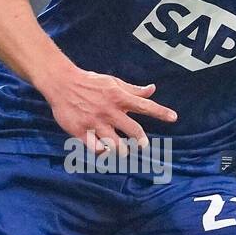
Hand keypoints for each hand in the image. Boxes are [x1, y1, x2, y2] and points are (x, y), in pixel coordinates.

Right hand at [41, 64, 177, 153]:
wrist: (61, 83)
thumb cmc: (90, 82)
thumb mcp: (113, 82)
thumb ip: (133, 90)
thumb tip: (152, 89)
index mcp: (118, 97)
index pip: (144, 105)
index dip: (160, 112)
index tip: (174, 118)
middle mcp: (109, 110)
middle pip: (132, 129)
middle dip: (140, 140)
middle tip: (143, 145)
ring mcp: (95, 122)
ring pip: (114, 144)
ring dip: (122, 151)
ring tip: (123, 152)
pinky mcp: (81, 131)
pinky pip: (95, 148)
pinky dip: (102, 152)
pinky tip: (104, 151)